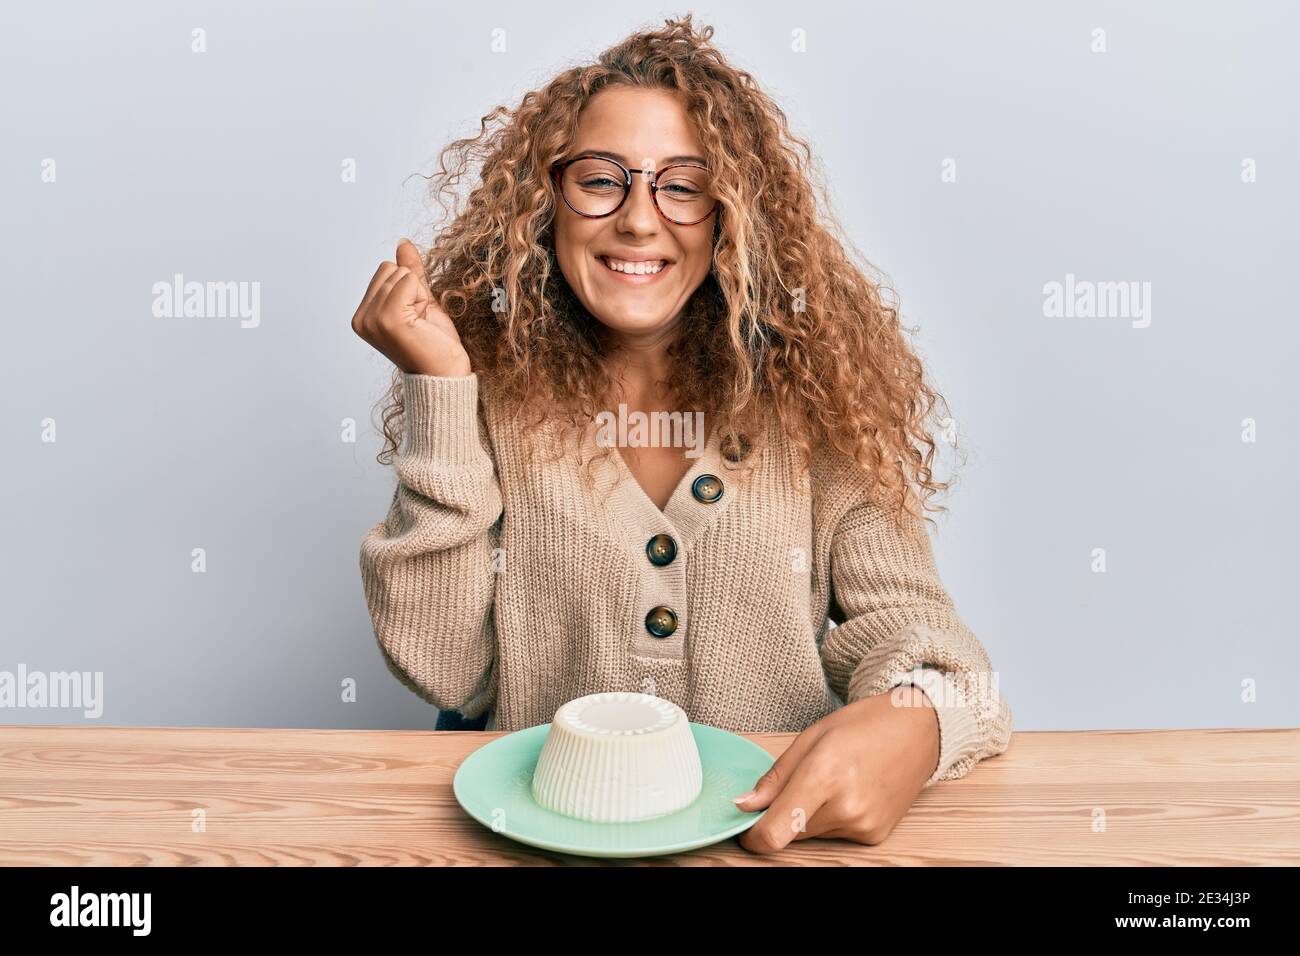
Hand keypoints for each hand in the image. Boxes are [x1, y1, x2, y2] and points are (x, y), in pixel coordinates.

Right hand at [351, 239, 471, 376]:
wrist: (445, 376)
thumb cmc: (435, 345)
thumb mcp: (421, 301)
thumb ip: (410, 273)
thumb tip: (403, 244)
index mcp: (362, 315)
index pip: (385, 269)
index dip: (409, 289)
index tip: (414, 318)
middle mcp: (361, 318)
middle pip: (392, 268)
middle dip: (414, 291)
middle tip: (419, 322)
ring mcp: (372, 319)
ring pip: (402, 274)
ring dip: (420, 297)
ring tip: (420, 325)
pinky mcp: (388, 319)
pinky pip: (410, 281)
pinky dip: (423, 299)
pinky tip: (422, 323)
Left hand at [734, 684, 940, 852]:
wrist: (918, 730)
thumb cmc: (865, 725)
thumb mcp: (811, 737)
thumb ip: (775, 777)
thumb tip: (744, 806)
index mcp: (824, 774)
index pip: (776, 830)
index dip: (753, 837)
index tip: (745, 828)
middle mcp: (846, 806)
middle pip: (790, 831)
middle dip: (782, 815)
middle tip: (798, 782)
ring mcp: (863, 824)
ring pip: (811, 833)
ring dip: (808, 815)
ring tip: (832, 779)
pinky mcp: (875, 835)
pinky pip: (835, 834)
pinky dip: (832, 817)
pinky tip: (849, 790)